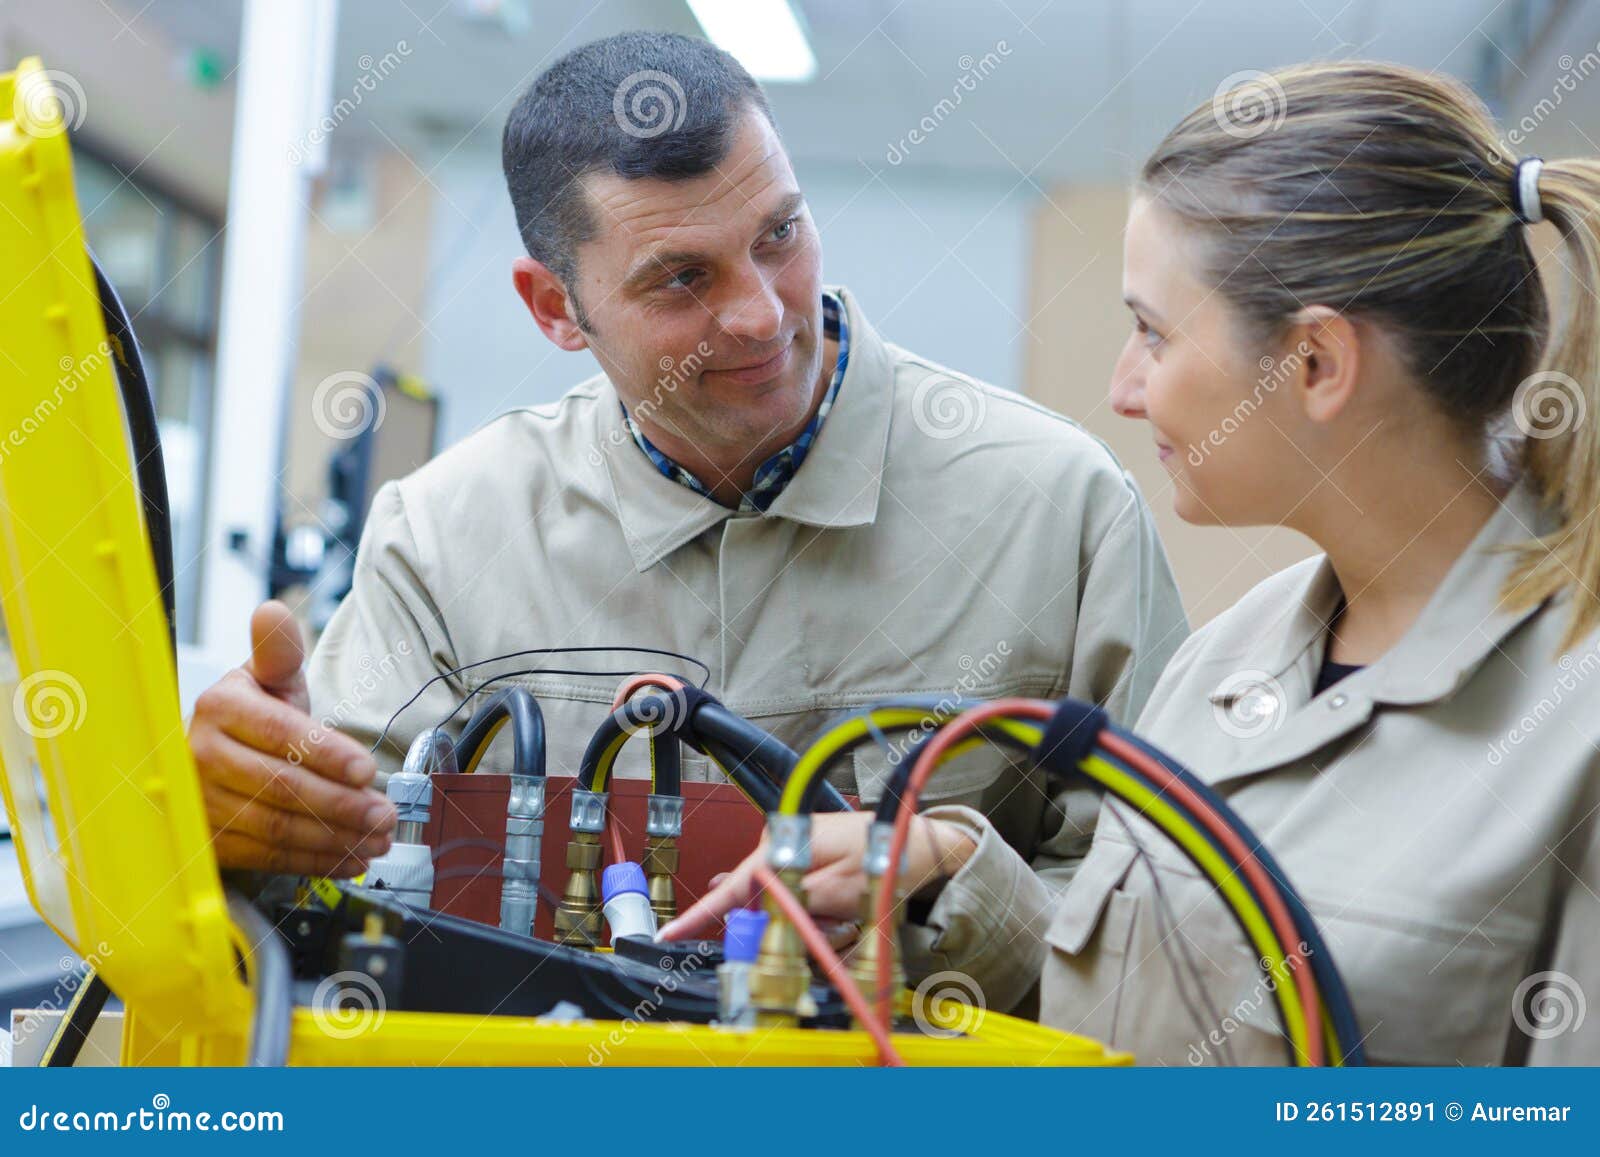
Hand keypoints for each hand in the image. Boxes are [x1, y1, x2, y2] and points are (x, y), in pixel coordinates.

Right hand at [188, 600, 394, 875]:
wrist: (217, 753)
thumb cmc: (253, 714)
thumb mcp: (269, 677)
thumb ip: (279, 650)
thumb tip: (272, 612)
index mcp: (220, 707)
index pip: (281, 734)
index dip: (327, 754)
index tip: (368, 769)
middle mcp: (201, 756)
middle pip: (282, 787)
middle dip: (343, 805)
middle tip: (386, 814)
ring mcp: (201, 803)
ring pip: (277, 827)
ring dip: (336, 838)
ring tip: (378, 837)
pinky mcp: (210, 841)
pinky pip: (268, 856)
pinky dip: (315, 860)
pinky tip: (351, 856)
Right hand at [657, 810, 976, 940]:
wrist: (917, 844)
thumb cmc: (883, 859)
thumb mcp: (836, 891)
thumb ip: (790, 904)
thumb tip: (753, 915)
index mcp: (777, 847)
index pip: (727, 889)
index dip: (697, 916)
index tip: (668, 934)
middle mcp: (778, 848)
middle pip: (758, 907)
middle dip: (787, 926)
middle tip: (829, 925)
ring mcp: (791, 856)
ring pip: (782, 909)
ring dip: (810, 922)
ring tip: (846, 914)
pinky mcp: (805, 866)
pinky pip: (797, 902)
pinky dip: (818, 914)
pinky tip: (844, 908)